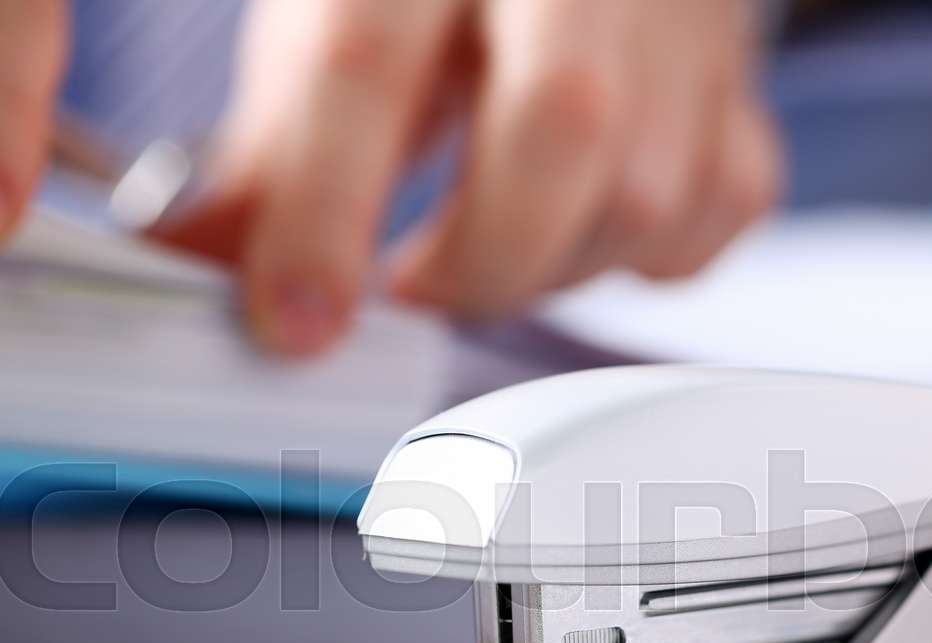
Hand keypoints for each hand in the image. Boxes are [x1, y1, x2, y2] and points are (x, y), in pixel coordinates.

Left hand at [158, 0, 782, 356]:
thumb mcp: (331, 20)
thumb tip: (197, 262)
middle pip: (562, 129)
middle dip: (479, 258)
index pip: (368, 64)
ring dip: (556, 266)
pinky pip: (725, 203)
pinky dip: (651, 254)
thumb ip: (268, 150)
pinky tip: (584, 230)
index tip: (296, 322)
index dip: (322, 214)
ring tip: (491, 251)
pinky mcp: (734, 80)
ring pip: (651, 190)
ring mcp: (673, 18)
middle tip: (416, 288)